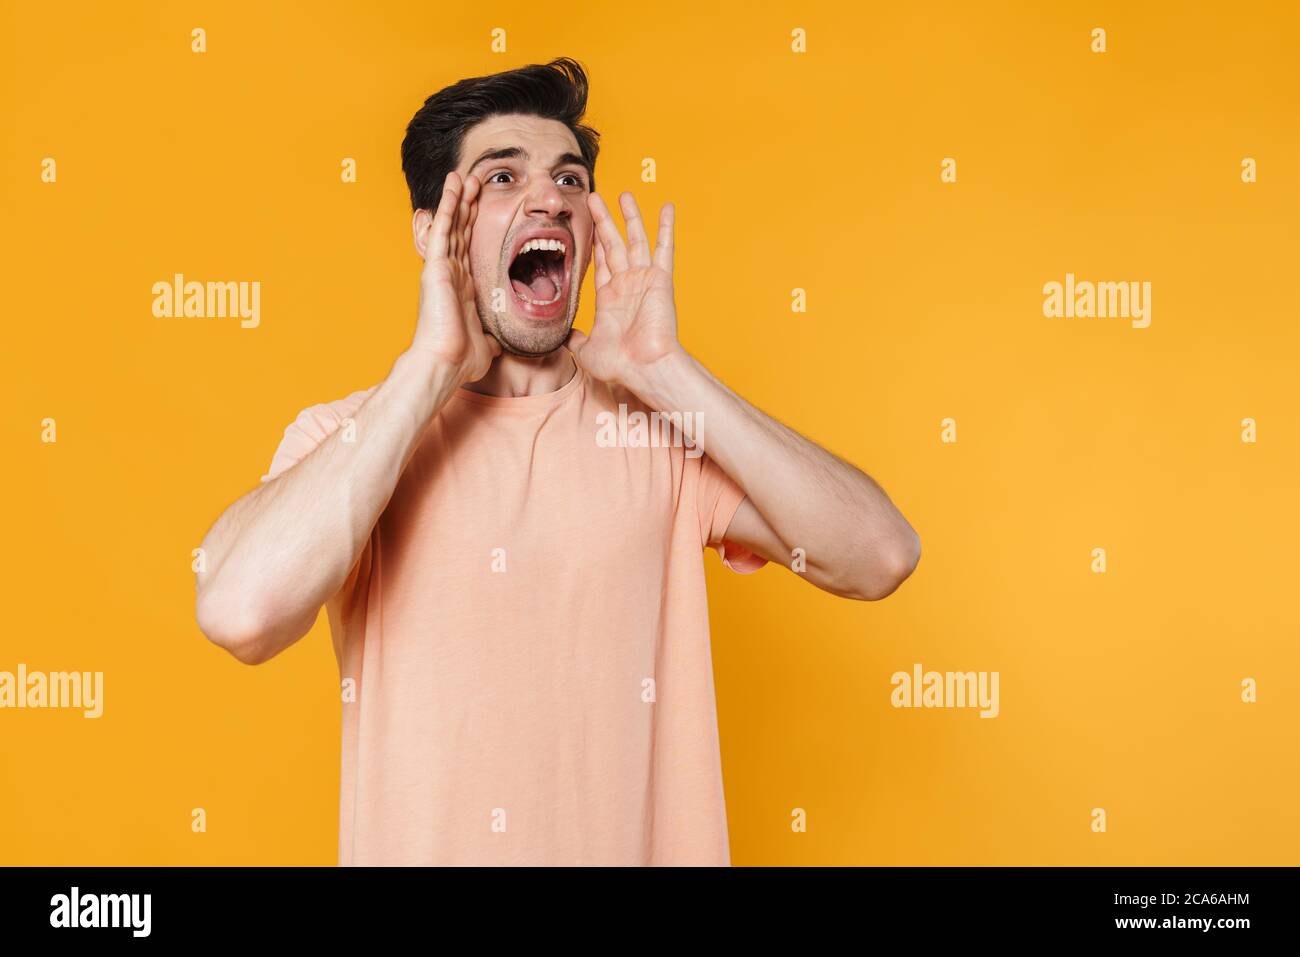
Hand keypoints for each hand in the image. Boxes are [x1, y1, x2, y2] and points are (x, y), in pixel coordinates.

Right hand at [410, 171, 500, 384]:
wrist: (445, 363)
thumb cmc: (461, 359)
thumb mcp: (485, 345)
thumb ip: (491, 339)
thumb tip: (499, 345)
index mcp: (463, 288)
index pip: (471, 249)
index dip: (476, 228)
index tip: (483, 209)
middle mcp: (451, 274)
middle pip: (460, 231)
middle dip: (468, 206)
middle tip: (475, 181)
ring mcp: (442, 268)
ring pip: (451, 224)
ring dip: (458, 199)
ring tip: (464, 175)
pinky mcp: (436, 265)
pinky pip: (443, 228)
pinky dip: (448, 205)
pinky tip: (453, 186)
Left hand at [567, 191, 682, 392]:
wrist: (644, 368)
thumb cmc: (620, 364)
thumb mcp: (586, 350)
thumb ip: (573, 338)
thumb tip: (561, 335)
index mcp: (610, 299)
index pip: (601, 262)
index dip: (594, 242)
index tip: (587, 224)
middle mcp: (627, 285)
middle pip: (614, 244)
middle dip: (604, 221)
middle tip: (595, 197)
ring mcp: (644, 280)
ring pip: (635, 239)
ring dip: (629, 216)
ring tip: (623, 194)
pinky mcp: (660, 279)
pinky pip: (664, 248)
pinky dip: (666, 227)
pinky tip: (667, 207)